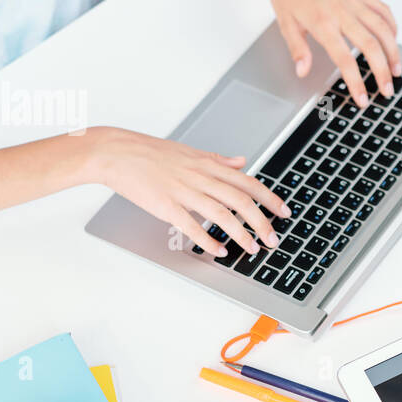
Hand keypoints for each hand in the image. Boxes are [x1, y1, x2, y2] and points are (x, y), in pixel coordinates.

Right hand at [82, 126, 288, 256]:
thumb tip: (241, 161)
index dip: (269, 198)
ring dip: (240, 233)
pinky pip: (191, 225)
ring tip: (253, 248)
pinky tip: (220, 250)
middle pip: (240, 199)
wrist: (116, 152)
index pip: (248, 181)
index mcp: (208, 164)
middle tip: (274, 239)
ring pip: (220, 213)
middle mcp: (200, 176)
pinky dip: (208, 240)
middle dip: (262, 221)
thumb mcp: (190, 151)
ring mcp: (183, 190)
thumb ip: (218, 159)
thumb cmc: (150, 152)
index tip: (284, 212)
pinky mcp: (165, 205)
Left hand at [257, 0, 400, 108]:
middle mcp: (342, 13)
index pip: (345, 60)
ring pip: (383, 29)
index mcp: (322, 24)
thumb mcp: (285, 23)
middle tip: (387, 91)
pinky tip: (393, 40)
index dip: (356, 83)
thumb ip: (298, 50)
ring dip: (394, 52)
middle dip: (382, 72)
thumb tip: (303, 71)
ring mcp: (354, 2)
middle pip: (371, 47)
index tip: (362, 99)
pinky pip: (382, 11)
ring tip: (397, 70)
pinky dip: (392, 26)